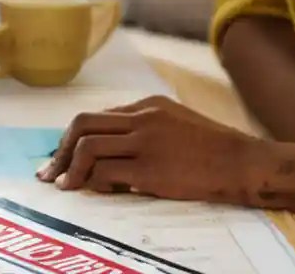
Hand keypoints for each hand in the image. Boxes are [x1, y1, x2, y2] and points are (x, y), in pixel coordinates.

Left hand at [38, 96, 262, 205]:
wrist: (244, 163)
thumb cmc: (212, 147)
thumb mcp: (175, 120)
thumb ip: (142, 125)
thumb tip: (107, 144)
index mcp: (146, 105)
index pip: (96, 116)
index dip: (72, 138)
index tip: (60, 156)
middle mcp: (141, 119)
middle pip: (81, 124)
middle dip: (59, 149)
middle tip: (49, 171)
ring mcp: (145, 143)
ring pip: (87, 147)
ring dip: (69, 167)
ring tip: (64, 185)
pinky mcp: (151, 170)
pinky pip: (106, 173)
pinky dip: (92, 182)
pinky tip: (91, 190)